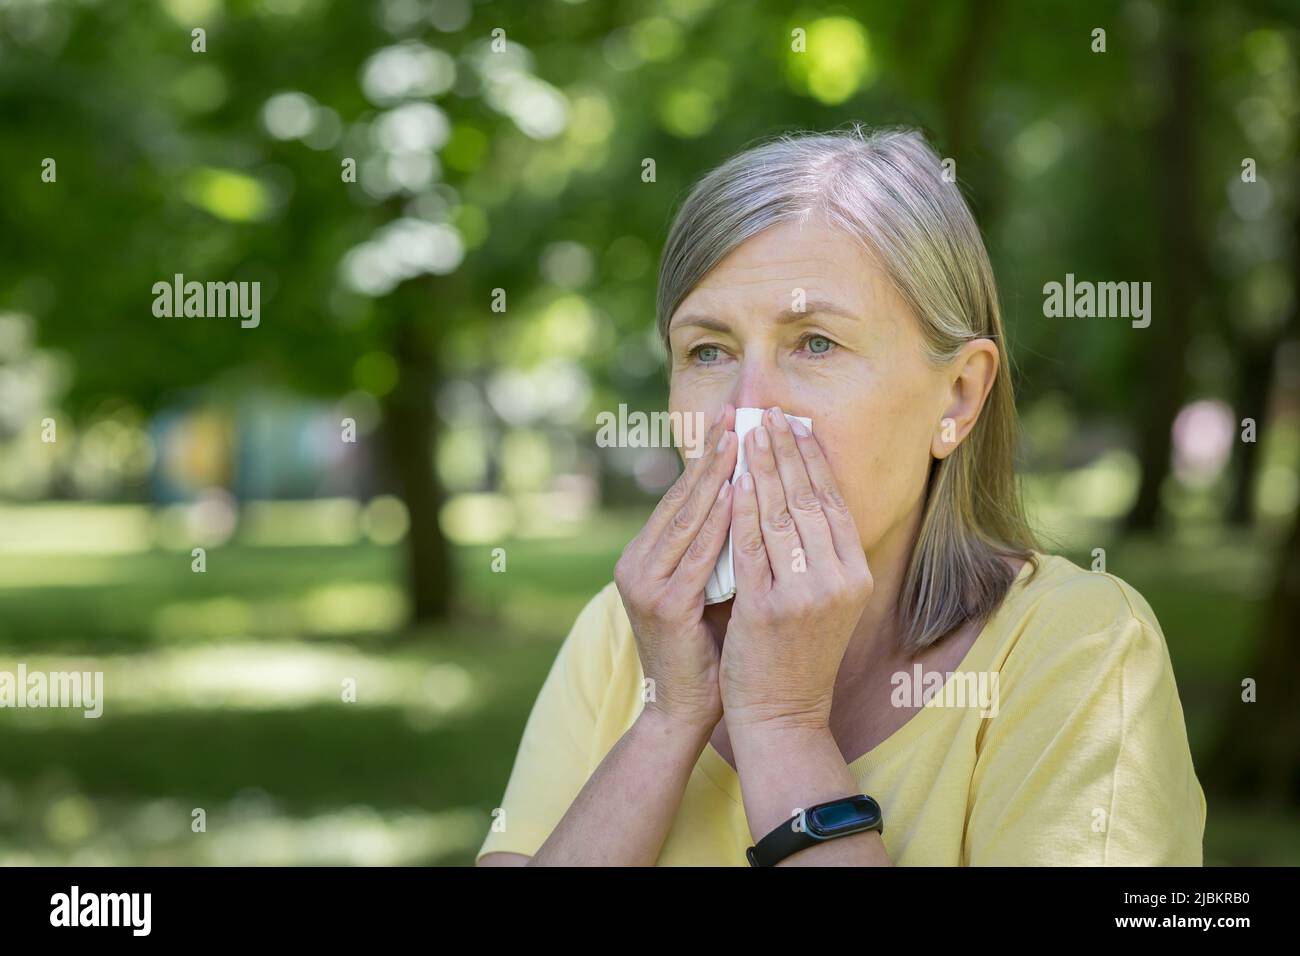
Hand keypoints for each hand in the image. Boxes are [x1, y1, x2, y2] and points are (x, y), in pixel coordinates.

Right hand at [614, 403, 737, 730]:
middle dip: (713, 455)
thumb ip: (718, 550)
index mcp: (643, 557)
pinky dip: (721, 520)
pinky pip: (699, 553)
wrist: (681, 710)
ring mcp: (645, 583)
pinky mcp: (663, 604)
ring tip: (743, 440)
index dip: (707, 460)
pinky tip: (742, 493)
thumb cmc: (704, 650)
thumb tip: (752, 499)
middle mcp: (636, 564)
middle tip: (738, 415)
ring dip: (718, 477)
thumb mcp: (706, 589)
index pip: (679, 498)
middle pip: (681, 499)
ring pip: (688, 518)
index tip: (734, 424)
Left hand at [718, 406, 873, 729]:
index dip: (812, 460)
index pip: (832, 502)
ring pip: (780, 515)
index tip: (795, 425)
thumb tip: (801, 494)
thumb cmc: (796, 653)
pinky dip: (742, 510)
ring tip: (747, 434)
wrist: (783, 713)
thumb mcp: (824, 600)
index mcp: (854, 574)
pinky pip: (751, 548)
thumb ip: (818, 553)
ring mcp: (804, 595)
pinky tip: (733, 481)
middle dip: (787, 451)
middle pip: (808, 500)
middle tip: (769, 414)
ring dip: (762, 468)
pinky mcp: (768, 609)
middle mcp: (837, 580)